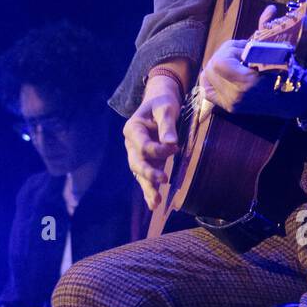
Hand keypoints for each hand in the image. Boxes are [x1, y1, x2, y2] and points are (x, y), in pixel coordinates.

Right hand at [123, 74, 182, 211]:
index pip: (143, 145)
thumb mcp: (165, 108)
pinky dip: (149, 190)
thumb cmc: (162, 103)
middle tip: (164, 179)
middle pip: (137, 162)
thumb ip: (167, 125)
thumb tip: (171, 143)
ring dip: (148, 187)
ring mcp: (138, 155)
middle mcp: (132, 144)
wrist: (160, 103)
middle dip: (149, 173)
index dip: (158, 149)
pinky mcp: (148, 162)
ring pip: (140, 174)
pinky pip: (146, 178)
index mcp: (132, 129)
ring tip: (155, 202)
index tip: (175, 147)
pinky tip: (153, 204)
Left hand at [199, 5, 306, 118]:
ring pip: (207, 76)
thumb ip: (266, 29)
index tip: (245, 50)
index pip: (220, 62)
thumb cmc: (289, 74)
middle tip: (240, 56)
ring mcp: (231, 104)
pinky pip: (207, 90)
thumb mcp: (277, 51)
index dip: (230, 50)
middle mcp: (236, 96)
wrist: (297, 100)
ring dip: (218, 66)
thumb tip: (270, 9)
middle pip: (212, 66)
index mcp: (247, 83)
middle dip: (224, 55)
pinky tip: (224, 74)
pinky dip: (211, 79)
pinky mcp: (230, 108)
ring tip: (235, 64)